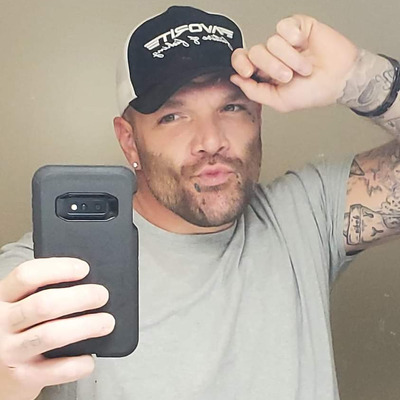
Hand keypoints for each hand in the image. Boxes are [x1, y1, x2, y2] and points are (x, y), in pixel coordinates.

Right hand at [0, 258, 114, 399]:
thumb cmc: (15, 332)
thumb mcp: (17, 306)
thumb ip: (39, 293)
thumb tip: (88, 282)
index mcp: (2, 299)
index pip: (27, 275)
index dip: (59, 268)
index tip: (84, 269)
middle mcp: (1, 324)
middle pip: (44, 304)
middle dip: (81, 297)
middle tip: (102, 295)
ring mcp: (10, 353)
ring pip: (52, 335)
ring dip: (86, 326)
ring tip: (106, 322)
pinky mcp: (22, 378)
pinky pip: (57, 370)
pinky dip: (79, 363)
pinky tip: (89, 357)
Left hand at [231, 14, 357, 111]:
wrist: (340, 79)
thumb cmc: (313, 92)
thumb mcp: (279, 101)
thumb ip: (254, 91)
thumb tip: (235, 80)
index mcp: (265, 72)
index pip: (242, 60)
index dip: (240, 63)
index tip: (246, 72)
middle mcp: (272, 55)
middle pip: (255, 52)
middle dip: (272, 68)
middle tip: (288, 76)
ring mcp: (284, 40)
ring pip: (271, 41)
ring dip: (289, 59)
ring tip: (304, 67)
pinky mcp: (297, 26)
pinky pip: (284, 26)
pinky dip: (295, 39)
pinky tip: (305, 46)